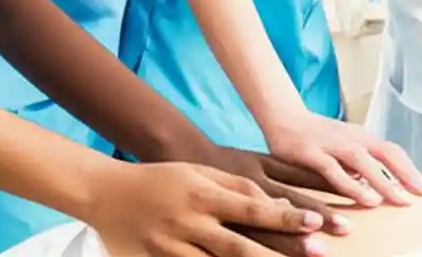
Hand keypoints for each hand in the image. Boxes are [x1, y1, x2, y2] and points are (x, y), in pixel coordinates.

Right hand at [83, 162, 326, 256]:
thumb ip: (235, 188)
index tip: (315, 224)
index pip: (251, 207)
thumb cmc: (160, 180)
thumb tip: (278, 202)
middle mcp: (190, 223)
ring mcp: (173, 248)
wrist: (105, 193)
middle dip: (282, 253)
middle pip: (242, 245)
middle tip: (317, 255)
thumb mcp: (197, 174)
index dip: (285, 216)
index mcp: (201, 194)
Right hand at [263, 111, 421, 206]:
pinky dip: (352, 185)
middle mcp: (350, 137)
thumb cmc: (314, 134)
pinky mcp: (311, 152)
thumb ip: (360, 164)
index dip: (411, 169)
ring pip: (363, 162)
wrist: (281, 115)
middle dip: (407, 174)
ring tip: (400, 201)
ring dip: (383, 181)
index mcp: (360, 136)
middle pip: (386, 153)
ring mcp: (331, 143)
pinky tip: (365, 198)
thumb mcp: (341, 146)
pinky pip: (335, 170)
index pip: (393, 151)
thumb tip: (379, 185)